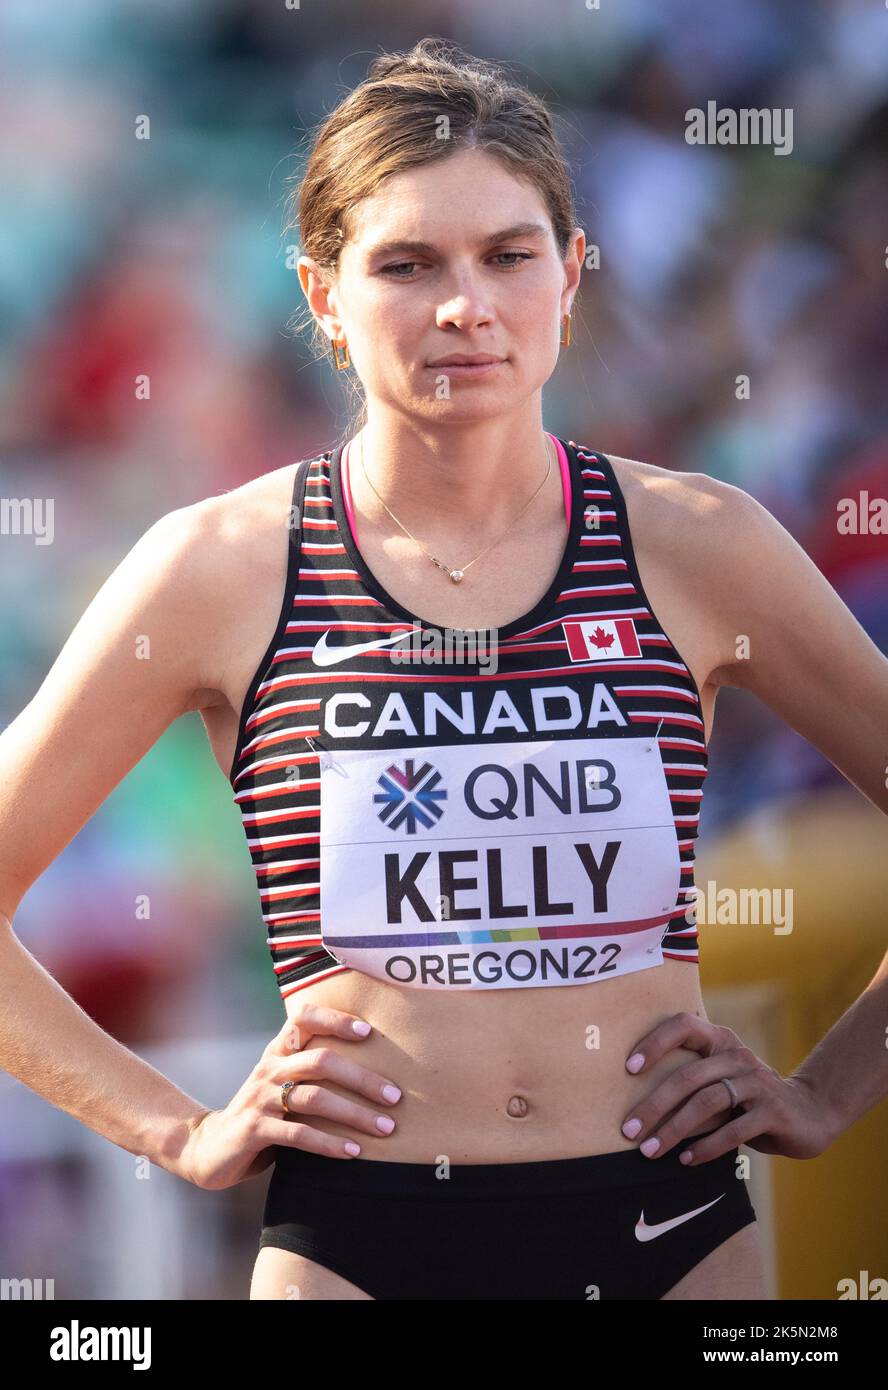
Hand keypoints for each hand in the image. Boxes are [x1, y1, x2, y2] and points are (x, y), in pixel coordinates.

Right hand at [179, 1006, 402, 1189]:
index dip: (335, 1019)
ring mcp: (259, 1099)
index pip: (304, 1018)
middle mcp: (269, 1069)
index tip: (368, 1032)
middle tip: (395, 1096)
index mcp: (277, 1051)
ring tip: (385, 1128)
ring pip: (315, 1098)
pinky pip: (299, 1134)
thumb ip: (312, 1074)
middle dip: (363, 1079)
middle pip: (322, 1061)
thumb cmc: (261, 1114)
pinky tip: (352, 1152)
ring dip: (355, 1114)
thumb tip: (373, 1073)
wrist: (208, 1148)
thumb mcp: (282, 1085)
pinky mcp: (254, 1130)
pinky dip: (329, 1143)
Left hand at [620, 1011, 833, 1165]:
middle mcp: (738, 1055)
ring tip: (651, 1150)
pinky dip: (706, 1147)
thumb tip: (638, 1105)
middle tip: (629, 1130)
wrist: (808, 1113)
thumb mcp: (719, 1082)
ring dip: (675, 1129)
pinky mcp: (774, 1112)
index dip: (655, 1042)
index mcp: (720, 1041)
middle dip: (654, 1105)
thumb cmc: (747, 1099)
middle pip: (688, 1076)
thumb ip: (690, 1083)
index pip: (683, 1025)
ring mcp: (758, 1081)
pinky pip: (733, 1130)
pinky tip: (686, 1160)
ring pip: (707, 1102)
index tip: (628, 1069)